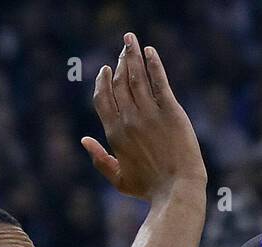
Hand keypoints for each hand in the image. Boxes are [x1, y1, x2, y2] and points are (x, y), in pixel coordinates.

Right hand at [81, 33, 206, 201]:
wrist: (177, 190)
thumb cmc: (149, 188)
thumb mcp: (118, 179)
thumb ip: (99, 159)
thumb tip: (84, 140)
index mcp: (114, 134)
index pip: (103, 98)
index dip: (103, 81)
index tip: (107, 69)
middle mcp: (129, 120)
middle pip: (119, 83)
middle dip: (120, 61)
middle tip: (124, 49)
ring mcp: (149, 114)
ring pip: (136, 77)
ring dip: (132, 55)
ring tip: (131, 41)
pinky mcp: (170, 111)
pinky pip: (159, 81)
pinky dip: (153, 63)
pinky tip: (149, 51)